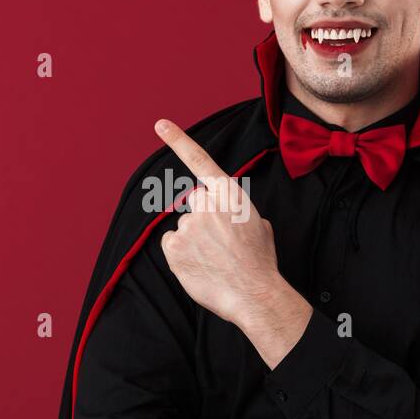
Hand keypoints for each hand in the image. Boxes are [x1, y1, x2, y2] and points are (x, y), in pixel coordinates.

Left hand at [154, 119, 282, 326]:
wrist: (254, 294)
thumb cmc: (260, 262)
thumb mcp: (259, 224)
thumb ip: (238, 210)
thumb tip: (229, 216)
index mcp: (230, 194)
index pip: (199, 161)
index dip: (178, 140)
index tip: (160, 125)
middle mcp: (207, 203)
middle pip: (194, 203)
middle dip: (202, 218)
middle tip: (219, 242)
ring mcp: (189, 224)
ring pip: (184, 228)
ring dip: (194, 241)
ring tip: (215, 260)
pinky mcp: (174, 245)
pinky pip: (172, 244)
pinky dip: (181, 255)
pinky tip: (200, 266)